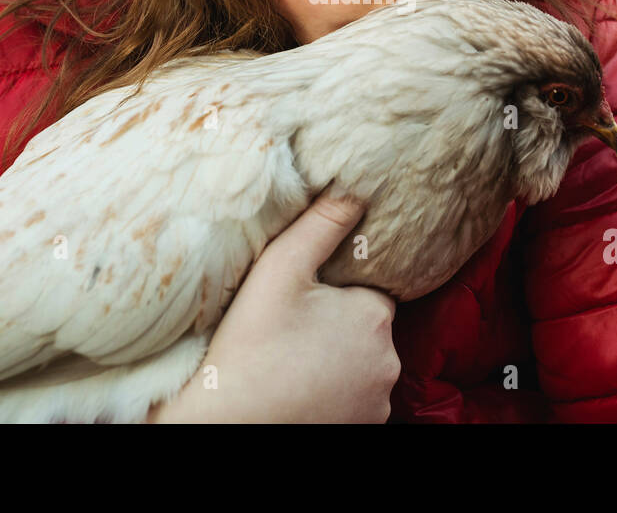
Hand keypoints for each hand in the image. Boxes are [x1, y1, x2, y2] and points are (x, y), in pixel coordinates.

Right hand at [147, 192, 400, 421]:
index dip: (338, 288)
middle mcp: (388, 361)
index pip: (371, 288)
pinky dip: (334, 391)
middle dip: (338, 323)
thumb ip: (320, 225)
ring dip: (338, 359)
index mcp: (375, 316)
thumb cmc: (249, 346)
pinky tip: (298, 384)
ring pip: (362, 364)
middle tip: (292, 327)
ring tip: (291, 357)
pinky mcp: (363, 426)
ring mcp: (378, 401)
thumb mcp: (280, 269)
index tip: (306, 296)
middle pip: (367, 327)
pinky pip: (355, 397)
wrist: (228, 425)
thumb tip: (356, 191)